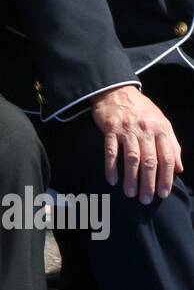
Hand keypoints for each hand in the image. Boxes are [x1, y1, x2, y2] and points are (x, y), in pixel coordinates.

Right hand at [90, 85, 182, 202]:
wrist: (116, 90)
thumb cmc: (141, 109)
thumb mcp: (161, 123)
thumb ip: (172, 145)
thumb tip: (179, 168)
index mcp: (161, 129)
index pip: (167, 157)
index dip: (166, 177)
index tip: (163, 194)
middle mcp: (145, 129)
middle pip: (150, 161)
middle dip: (149, 183)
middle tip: (146, 199)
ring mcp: (127, 129)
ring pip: (132, 158)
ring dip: (131, 178)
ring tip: (130, 193)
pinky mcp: (110, 128)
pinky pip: (111, 151)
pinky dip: (111, 167)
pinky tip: (112, 180)